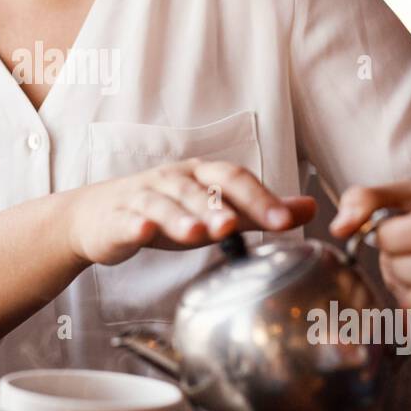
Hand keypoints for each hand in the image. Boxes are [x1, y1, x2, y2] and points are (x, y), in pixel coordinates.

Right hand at [68, 157, 316, 267]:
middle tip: (238, 225)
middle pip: (200, 189)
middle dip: (220, 207)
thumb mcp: (215, 209)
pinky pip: (127, 220)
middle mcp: (174, 180)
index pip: (234, 179)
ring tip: (198, 234)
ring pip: (164, 204)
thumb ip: (259, 210)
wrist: (101, 216)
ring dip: (181, 218)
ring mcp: (144, 197)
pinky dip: (135, 226)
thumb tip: (310, 208)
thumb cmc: (165, 212)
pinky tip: (142, 233)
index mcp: (202, 175)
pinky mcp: (118, 218)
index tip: (284, 220)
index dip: (259, 198)